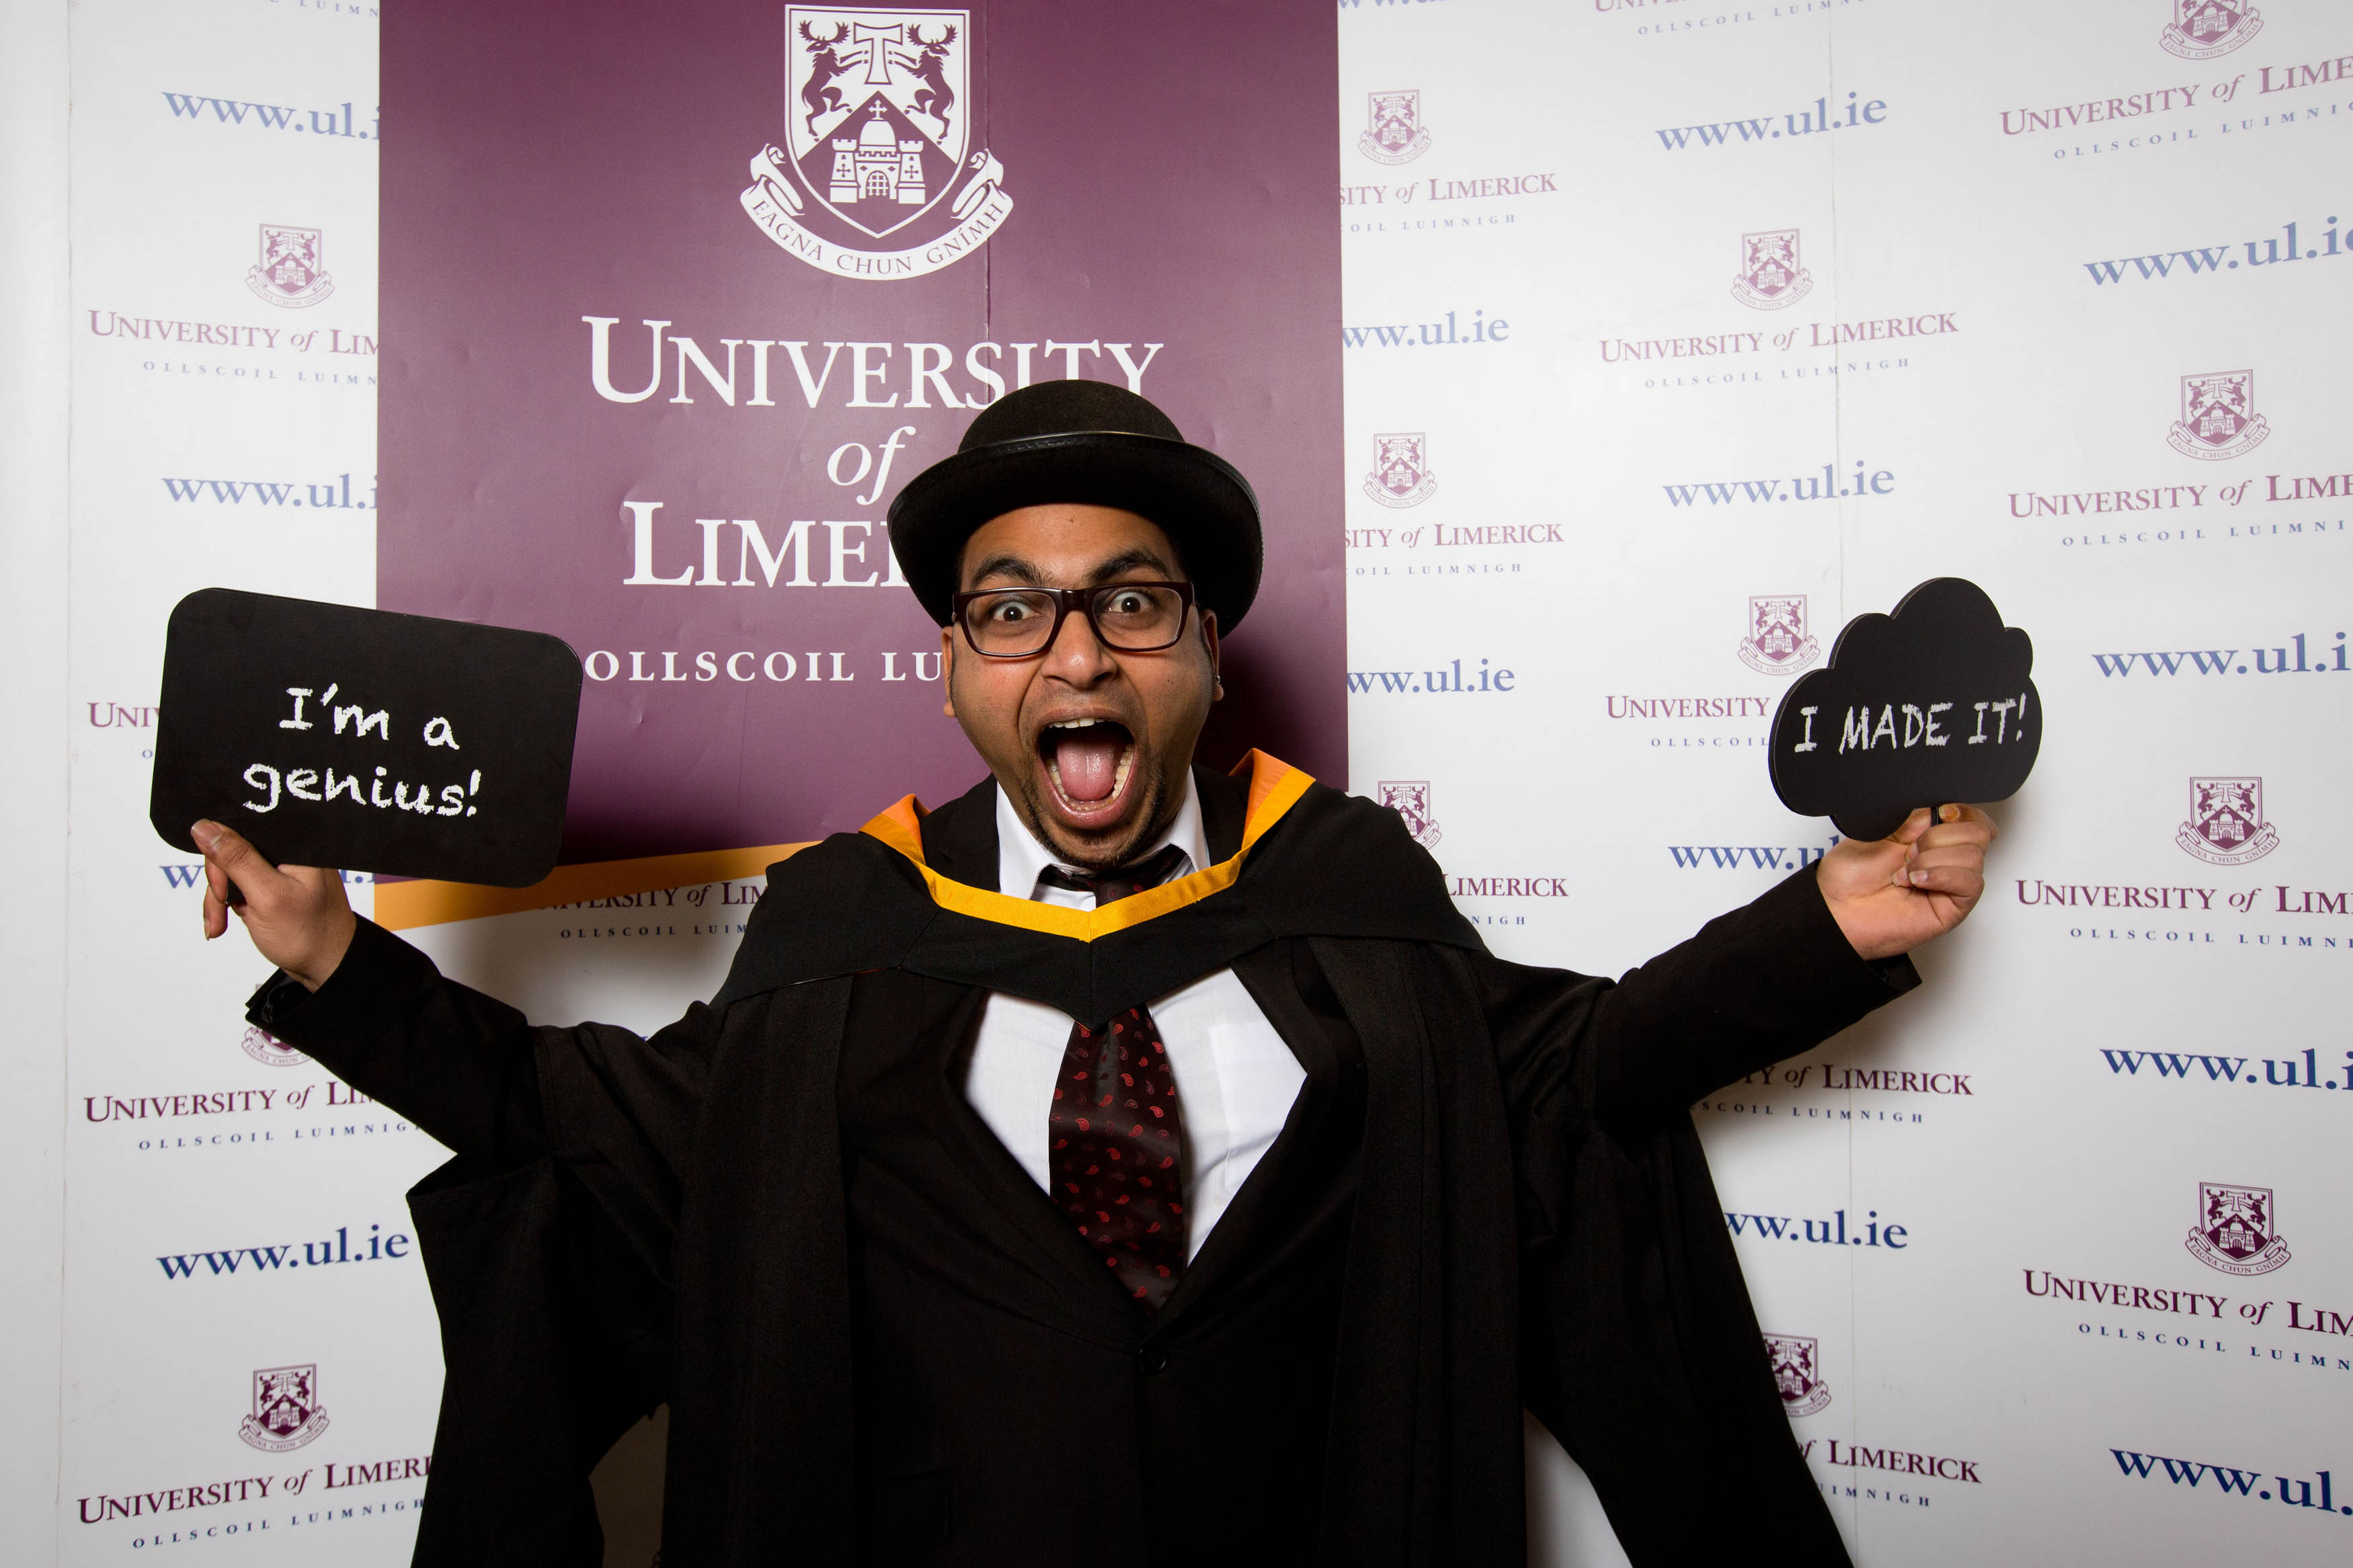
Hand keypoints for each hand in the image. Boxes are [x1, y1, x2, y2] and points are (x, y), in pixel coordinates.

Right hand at [193, 819, 356, 990]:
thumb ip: (236, 859)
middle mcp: (287, 849)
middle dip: (218, 884)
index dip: (221, 851)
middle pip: (230, 849)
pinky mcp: (269, 883)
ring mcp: (277, 868)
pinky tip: (223, 922)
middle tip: (222, 910)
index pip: (242, 827)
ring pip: (228, 870)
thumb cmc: (309, 934)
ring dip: (218, 899)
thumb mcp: (267, 895)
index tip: (219, 884)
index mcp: (295, 842)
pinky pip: (235, 884)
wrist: (326, 967)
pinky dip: (225, 904)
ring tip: (218, 925)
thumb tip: (204, 827)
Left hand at [1816, 805, 1996, 961]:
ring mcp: (1950, 883)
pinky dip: (1941, 875)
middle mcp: (1945, 860)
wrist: (1836, 908)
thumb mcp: (1880, 829)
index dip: (1963, 811)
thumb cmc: (1851, 874)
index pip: (1972, 819)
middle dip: (1939, 836)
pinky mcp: (1953, 907)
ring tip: (1905, 872)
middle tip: (1908, 851)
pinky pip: (1970, 883)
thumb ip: (1914, 816)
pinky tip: (1916, 881)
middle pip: (1979, 833)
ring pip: (1974, 856)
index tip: (1941, 813)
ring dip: (1932, 858)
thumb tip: (1941, 807)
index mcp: (1931, 837)